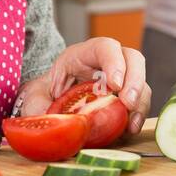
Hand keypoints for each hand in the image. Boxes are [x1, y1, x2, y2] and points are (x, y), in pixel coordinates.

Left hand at [18, 38, 151, 135]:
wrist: (47, 107)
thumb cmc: (42, 96)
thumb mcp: (35, 98)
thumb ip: (40, 107)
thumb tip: (52, 121)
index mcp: (81, 55)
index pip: (104, 47)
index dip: (114, 62)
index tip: (114, 84)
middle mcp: (105, 64)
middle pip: (132, 59)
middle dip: (134, 80)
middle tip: (128, 103)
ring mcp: (119, 80)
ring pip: (141, 80)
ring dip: (140, 101)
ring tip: (131, 122)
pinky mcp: (124, 99)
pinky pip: (140, 102)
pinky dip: (139, 115)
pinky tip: (131, 128)